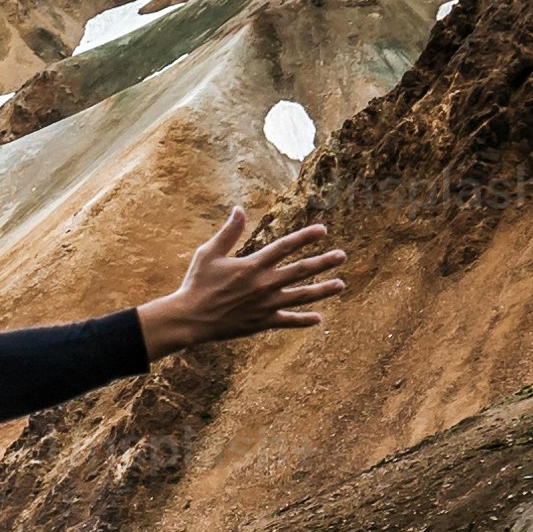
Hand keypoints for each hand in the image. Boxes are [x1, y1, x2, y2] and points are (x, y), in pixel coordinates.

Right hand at [133, 209, 344, 360]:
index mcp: (252, 265)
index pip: (285, 246)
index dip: (305, 237)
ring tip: (341, 285)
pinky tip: (319, 318)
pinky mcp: (262, 322)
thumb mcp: (208, 253)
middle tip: (342, 255)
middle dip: (323, 262)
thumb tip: (239, 209)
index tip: (323, 230)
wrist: (190, 319)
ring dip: (322, 290)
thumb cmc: (197, 283)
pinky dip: (303, 320)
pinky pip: (287, 321)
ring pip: (300, 296)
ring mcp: (265, 305)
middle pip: (300, 270)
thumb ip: (228, 232)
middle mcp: (263, 284)